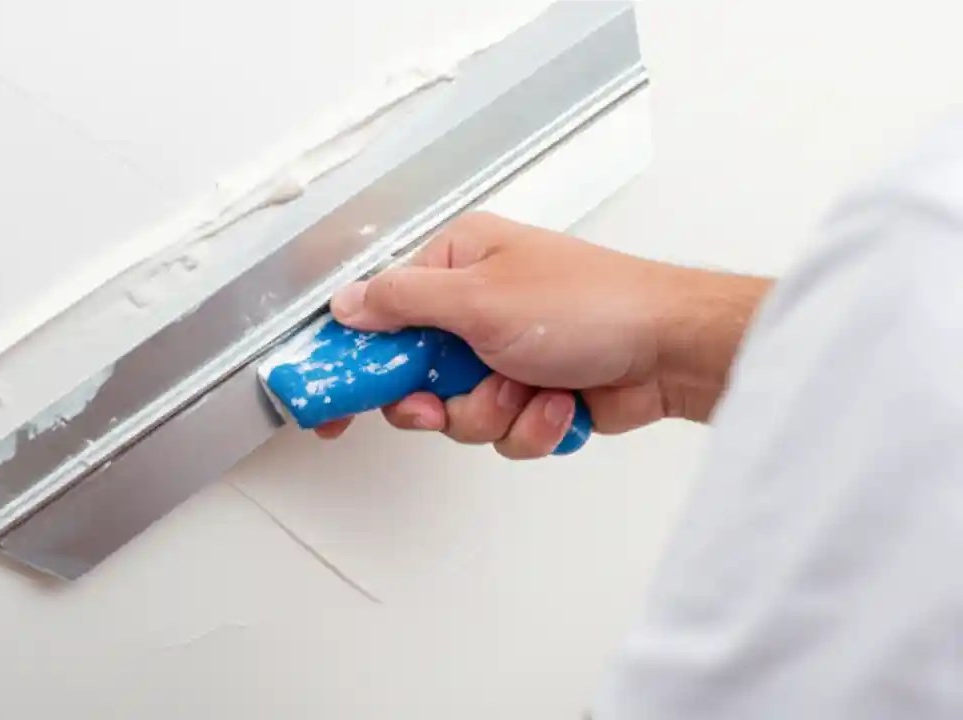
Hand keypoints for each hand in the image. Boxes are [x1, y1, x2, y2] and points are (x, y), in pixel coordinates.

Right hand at [315, 212, 769, 457]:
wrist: (671, 351)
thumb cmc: (594, 304)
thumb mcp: (479, 299)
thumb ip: (401, 302)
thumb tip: (348, 302)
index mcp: (458, 264)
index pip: (380, 312)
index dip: (356, 361)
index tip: (335, 403)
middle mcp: (477, 306)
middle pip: (413, 374)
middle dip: (441, 397)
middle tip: (449, 395)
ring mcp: (504, 353)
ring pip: (457, 413)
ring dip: (494, 413)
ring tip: (529, 387)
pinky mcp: (531, 394)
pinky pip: (500, 431)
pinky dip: (530, 427)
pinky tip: (559, 402)